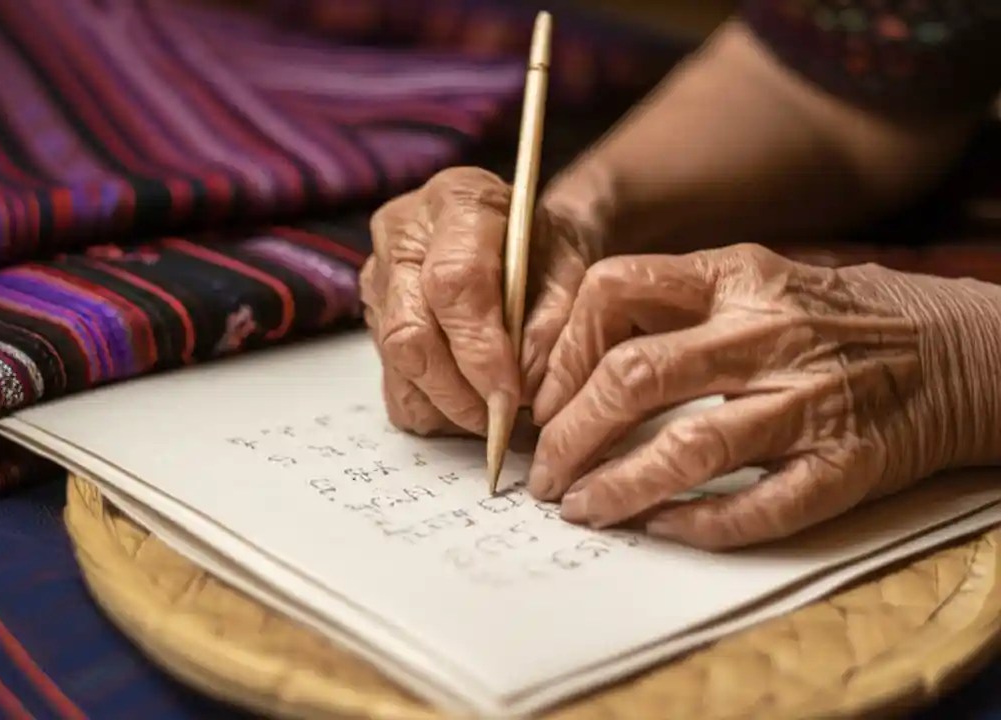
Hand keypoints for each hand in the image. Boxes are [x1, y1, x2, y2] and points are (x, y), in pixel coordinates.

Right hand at [360, 167, 601, 435]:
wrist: (520, 238)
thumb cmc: (545, 251)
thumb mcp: (571, 272)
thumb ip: (553, 324)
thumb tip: (524, 387)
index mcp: (457, 200)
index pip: (452, 283)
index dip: (480, 350)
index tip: (511, 397)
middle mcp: (401, 235)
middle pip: (409, 331)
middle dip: (458, 392)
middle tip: (502, 420)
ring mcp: (377, 278)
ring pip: (397, 366)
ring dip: (447, 405)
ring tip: (493, 412)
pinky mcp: (372, 318)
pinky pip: (392, 384)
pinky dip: (432, 408)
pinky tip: (469, 400)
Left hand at [527, 243, 1000, 548]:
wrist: (962, 352)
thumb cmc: (833, 318)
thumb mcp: (754, 279)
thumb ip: (673, 305)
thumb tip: (565, 359)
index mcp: (737, 276)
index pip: (614, 290)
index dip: (558, 350)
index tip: (536, 397)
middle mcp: (769, 333)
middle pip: (634, 377)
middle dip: (570, 433)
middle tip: (543, 472)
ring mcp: (811, 401)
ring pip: (688, 448)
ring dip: (617, 487)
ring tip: (580, 508)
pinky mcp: (847, 465)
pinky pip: (759, 506)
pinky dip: (698, 524)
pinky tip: (659, 528)